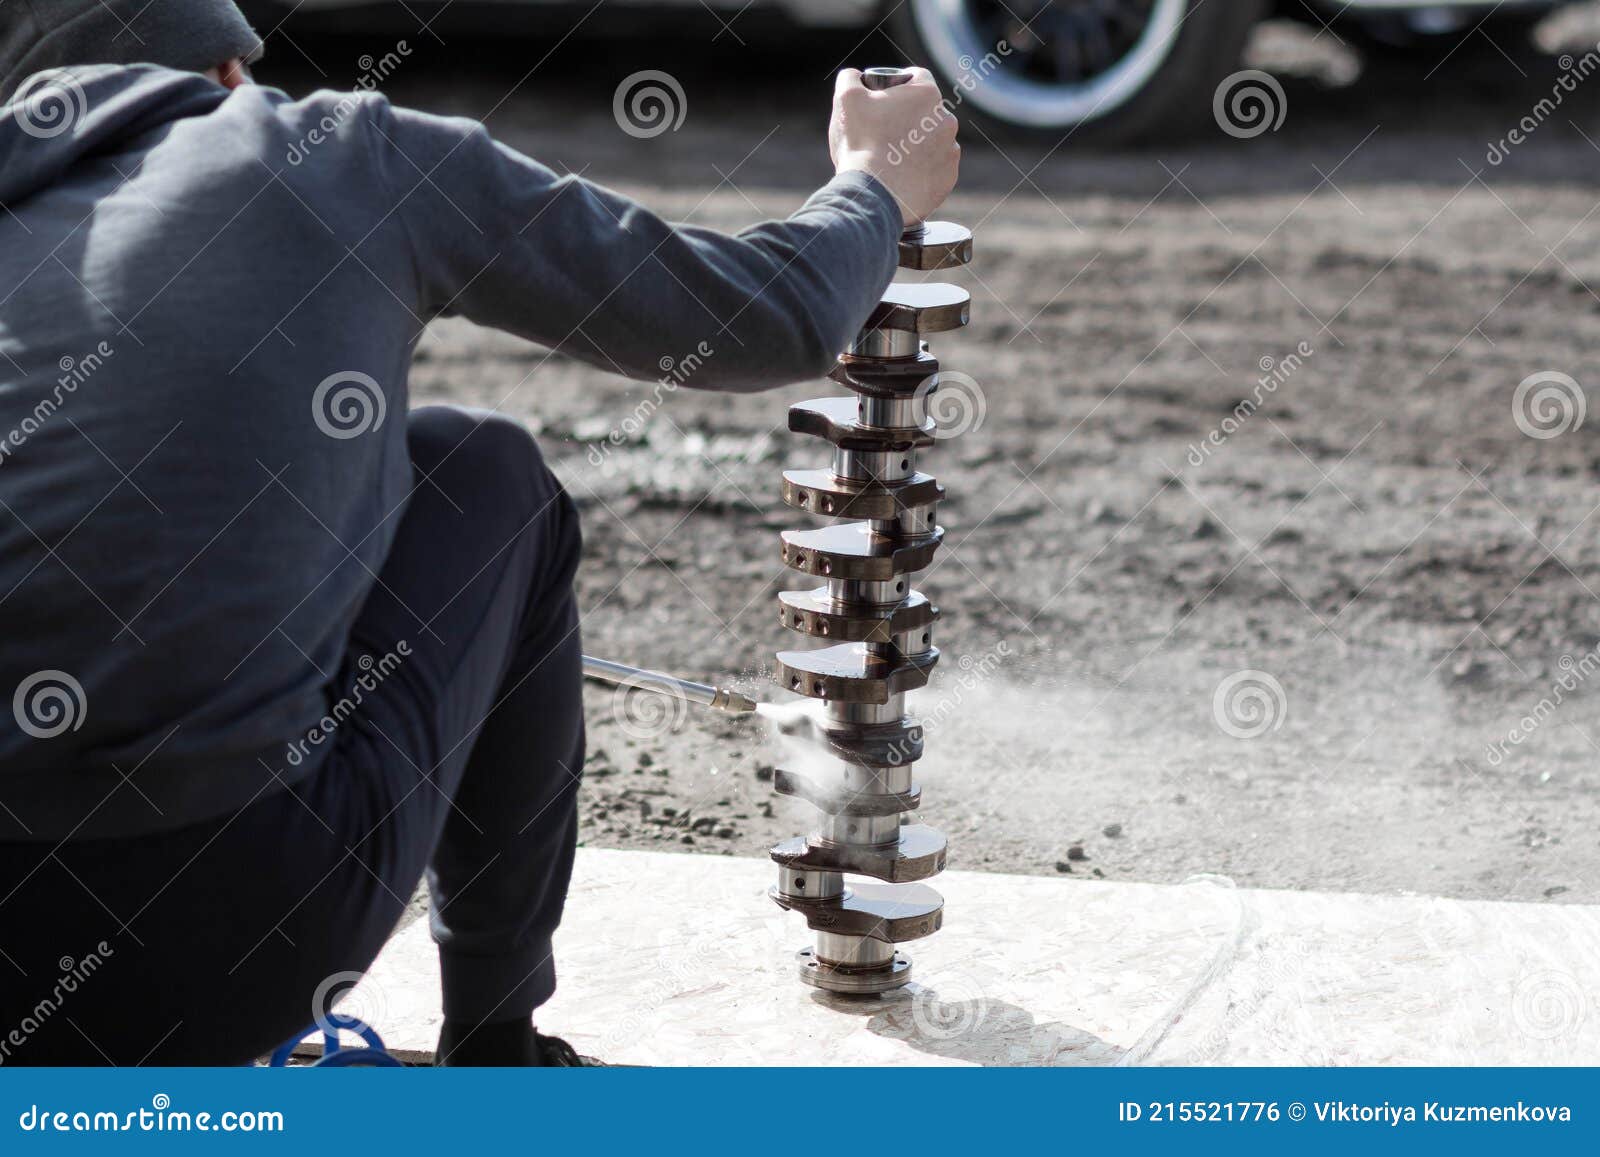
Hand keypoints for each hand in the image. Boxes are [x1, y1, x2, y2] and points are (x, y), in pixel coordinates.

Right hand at [830, 68, 959, 227]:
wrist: (874, 195)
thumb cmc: (861, 144)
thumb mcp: (846, 99)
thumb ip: (850, 79)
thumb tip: (854, 77)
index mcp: (927, 94)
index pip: (917, 77)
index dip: (900, 85)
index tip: (886, 98)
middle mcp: (947, 120)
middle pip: (926, 111)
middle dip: (909, 117)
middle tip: (884, 132)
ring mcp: (951, 151)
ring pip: (933, 140)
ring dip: (918, 144)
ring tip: (892, 158)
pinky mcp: (948, 178)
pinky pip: (936, 168)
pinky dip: (922, 170)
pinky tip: (902, 176)